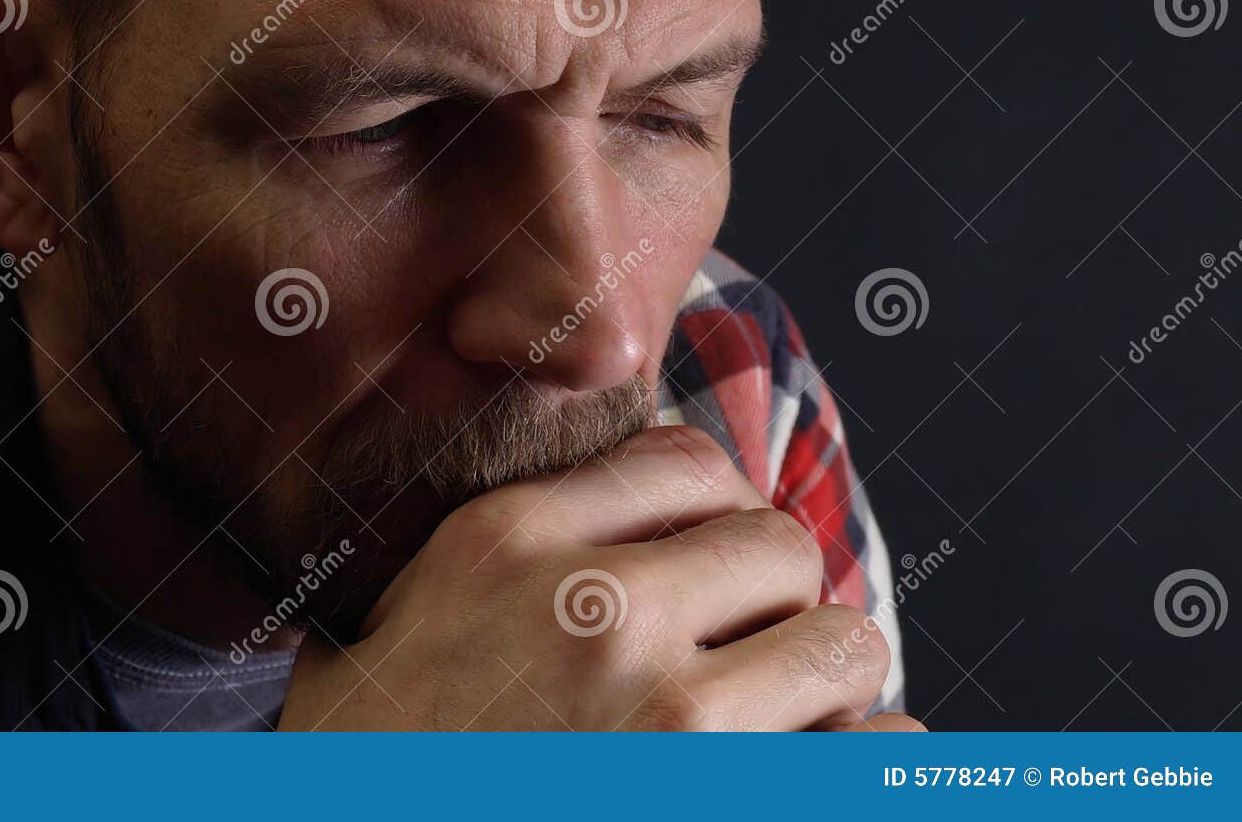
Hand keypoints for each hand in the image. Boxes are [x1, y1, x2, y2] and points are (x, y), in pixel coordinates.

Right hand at [279, 424, 922, 729]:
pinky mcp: (729, 797)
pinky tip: (806, 775)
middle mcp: (595, 608)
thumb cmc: (369, 770)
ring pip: (840, 642)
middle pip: (777, 542)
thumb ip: (463, 563)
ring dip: (821, 686)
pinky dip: (860, 765)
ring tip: (777, 724)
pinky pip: (877, 756)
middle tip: (741, 653)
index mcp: (504, 543)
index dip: (717, 508)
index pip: (686, 460)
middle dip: (771, 599)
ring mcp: (672, 716)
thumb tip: (563, 520)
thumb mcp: (376, 636)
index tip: (713, 557)